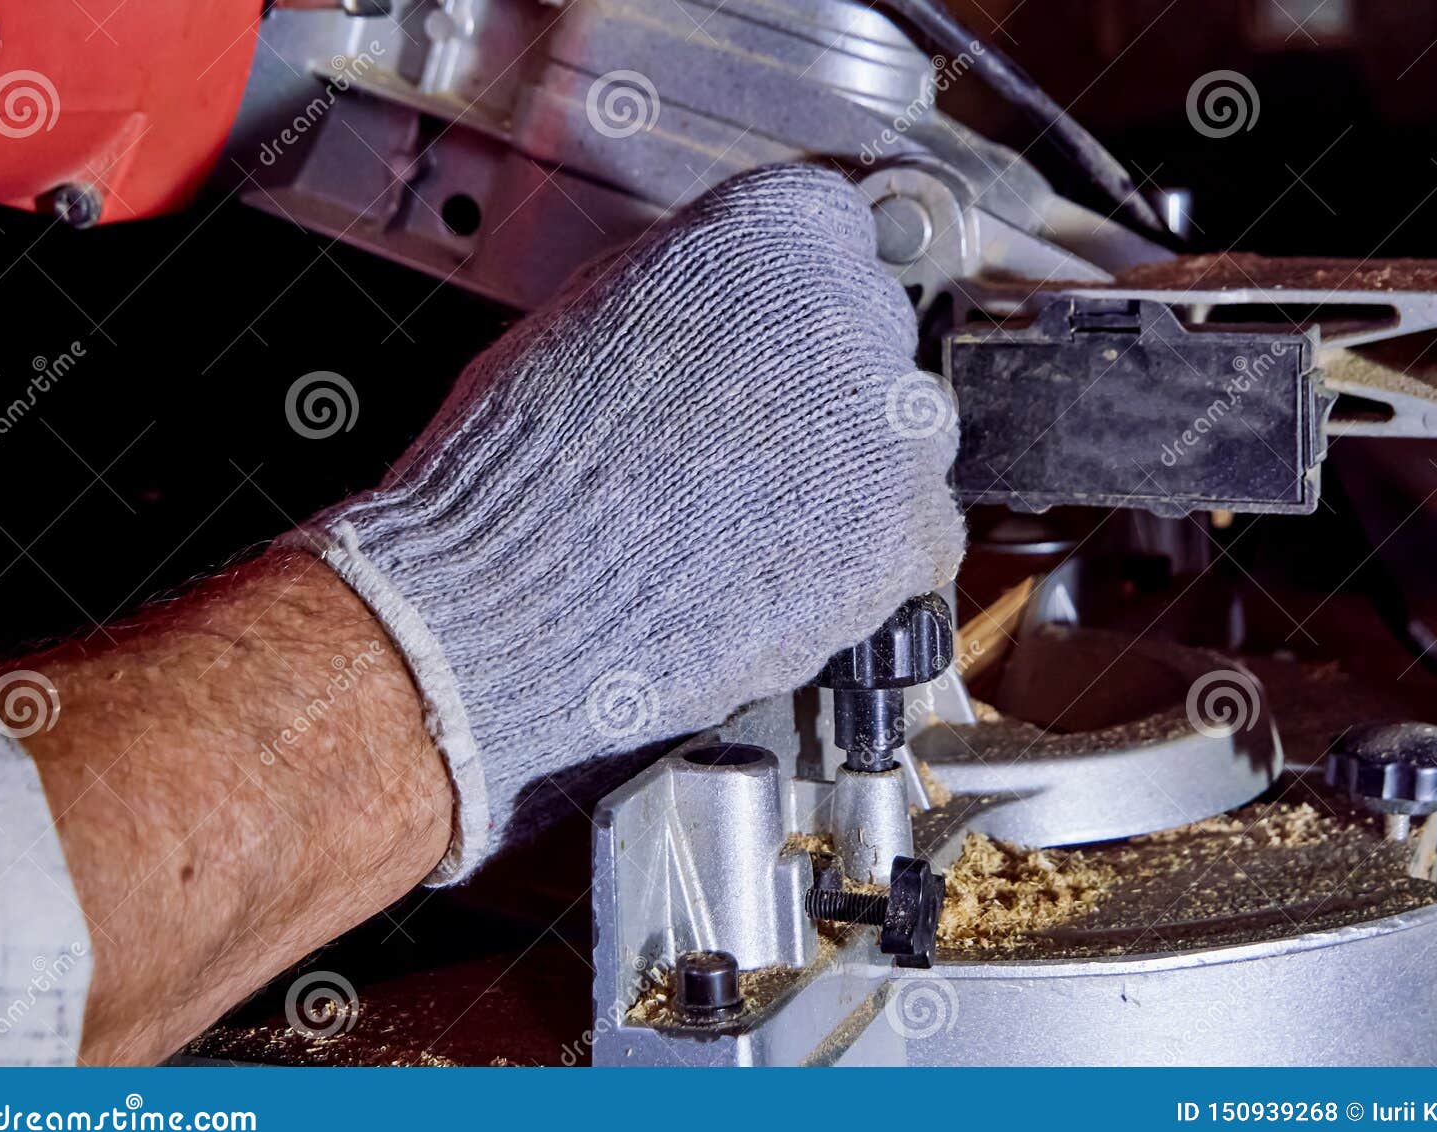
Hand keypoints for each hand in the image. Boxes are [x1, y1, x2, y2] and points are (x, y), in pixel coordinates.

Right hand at [295, 163, 965, 879]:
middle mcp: (857, 311)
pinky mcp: (909, 533)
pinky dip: (865, 560)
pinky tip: (784, 569)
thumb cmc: (527, 464)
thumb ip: (698, 286)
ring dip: (847, 478)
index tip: (774, 345)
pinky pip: (918, 536)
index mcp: (775, 230)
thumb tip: (735, 302)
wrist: (518, 597)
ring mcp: (896, 427)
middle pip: (872, 342)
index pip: (834, 237)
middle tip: (744, 450)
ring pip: (902, 443)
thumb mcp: (595, 312)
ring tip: (751, 521)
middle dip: (819, 395)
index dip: (791, 305)